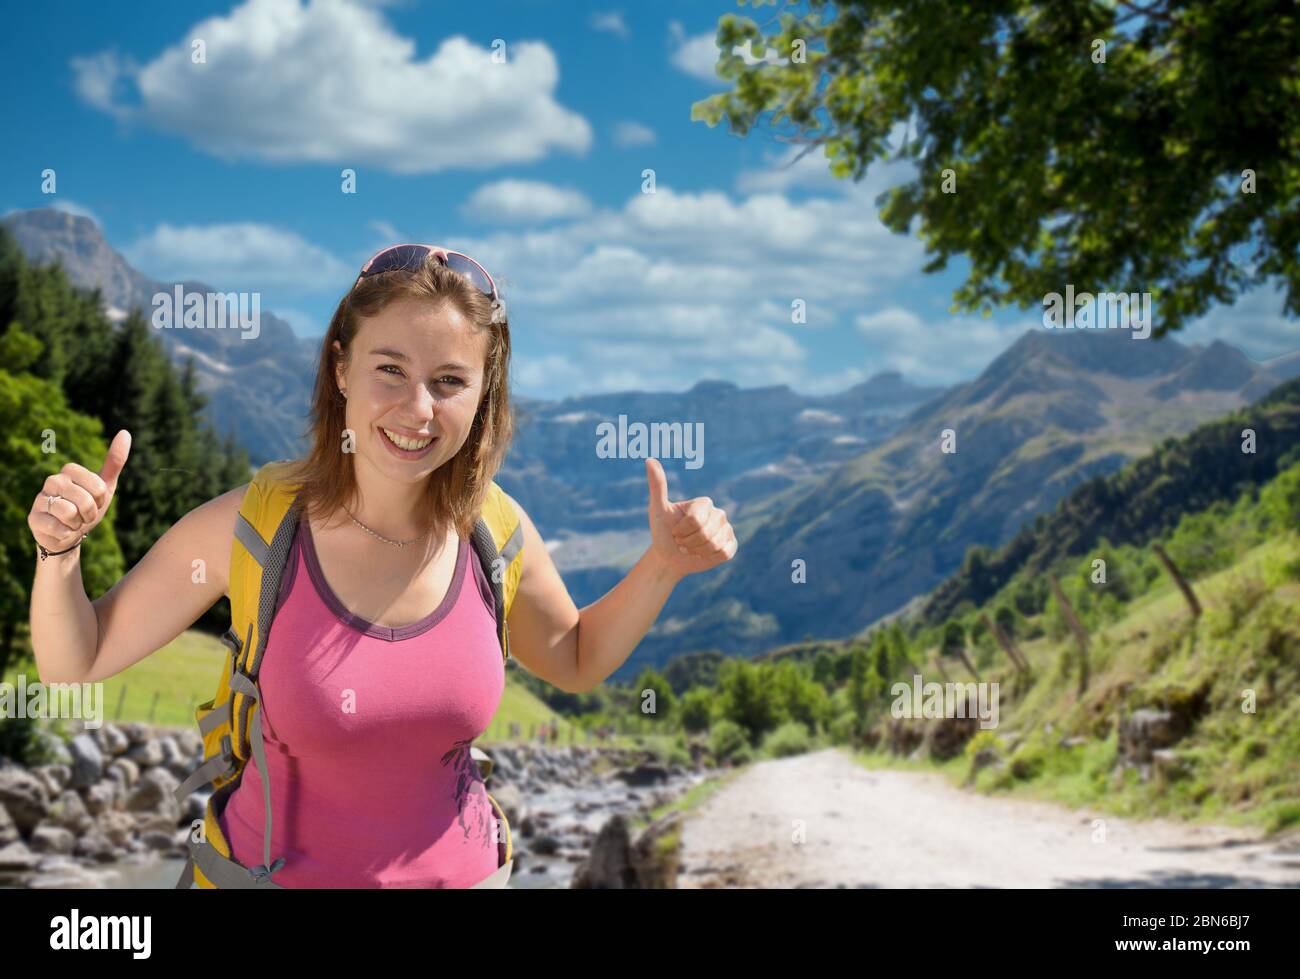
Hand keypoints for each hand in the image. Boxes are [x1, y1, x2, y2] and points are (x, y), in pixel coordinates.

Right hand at [28, 430, 131, 553]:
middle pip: (84, 500)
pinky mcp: (33, 517)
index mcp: (70, 471)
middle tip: (84, 514)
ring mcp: (40, 498)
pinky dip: (65, 532)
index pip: (97, 486)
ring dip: (77, 523)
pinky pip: (57, 527)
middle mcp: (52, 481)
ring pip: (69, 513)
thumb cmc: (87, 507)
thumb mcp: (105, 486)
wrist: (68, 534)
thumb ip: (114, 462)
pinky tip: (60, 529)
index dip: (101, 498)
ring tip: (72, 521)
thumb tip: (125, 432)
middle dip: (90, 513)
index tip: (96, 500)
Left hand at [644, 457, 737, 578]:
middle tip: (682, 542)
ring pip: (715, 544)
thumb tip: (649, 459)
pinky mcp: (731, 545)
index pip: (695, 519)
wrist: (670, 557)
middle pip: (705, 533)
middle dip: (688, 542)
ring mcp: (726, 529)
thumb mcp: (657, 510)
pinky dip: (710, 557)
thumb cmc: (663, 531)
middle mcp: (718, 514)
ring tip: (691, 548)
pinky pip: (724, 552)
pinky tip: (703, 554)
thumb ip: (657, 485)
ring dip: (697, 551)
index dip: (681, 531)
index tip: (674, 532)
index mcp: (704, 503)